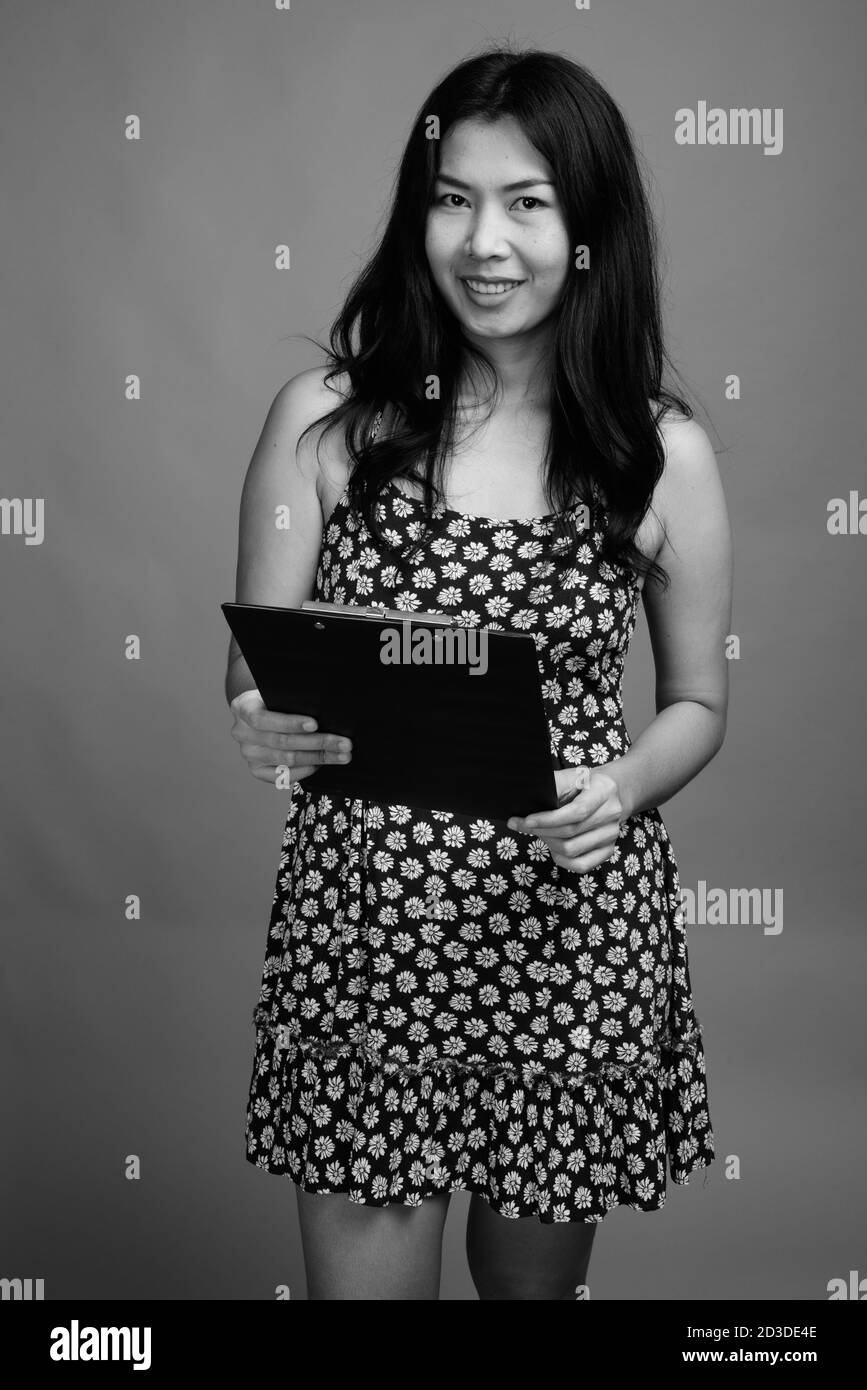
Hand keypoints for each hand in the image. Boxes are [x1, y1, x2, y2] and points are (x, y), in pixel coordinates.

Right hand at [229, 688, 351, 785]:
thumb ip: (293, 697)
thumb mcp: (278, 691)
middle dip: (318, 743)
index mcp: (242, 708)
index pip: (263, 719)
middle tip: (343, 743)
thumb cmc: (275, 699)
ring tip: (341, 755)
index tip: (315, 724)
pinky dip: (304, 771)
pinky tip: (320, 764)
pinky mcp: (256, 770)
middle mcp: (241, 733)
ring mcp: (248, 754)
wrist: (260, 711)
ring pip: (287, 760)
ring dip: (318, 758)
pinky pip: (282, 776)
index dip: (290, 723)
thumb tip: (325, 706)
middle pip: (282, 742)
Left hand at [506, 762, 627, 872]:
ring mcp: (611, 834)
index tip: (527, 820)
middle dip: (541, 830)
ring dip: (548, 843)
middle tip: (522, 825)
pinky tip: (552, 846)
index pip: (577, 811)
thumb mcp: (568, 777)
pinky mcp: (608, 851)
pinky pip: (581, 865)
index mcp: (603, 790)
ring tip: (539, 832)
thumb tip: (528, 797)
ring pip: (572, 850)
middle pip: (571, 832)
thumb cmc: (582, 786)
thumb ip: (552, 786)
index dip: (549, 819)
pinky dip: (561, 859)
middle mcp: (612, 813)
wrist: (605, 794)